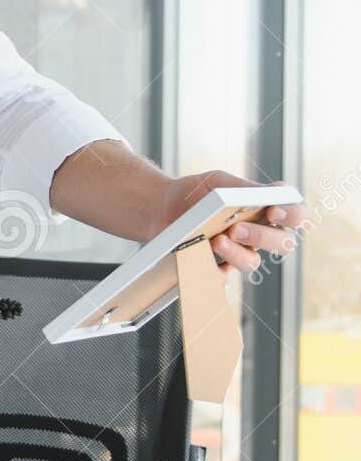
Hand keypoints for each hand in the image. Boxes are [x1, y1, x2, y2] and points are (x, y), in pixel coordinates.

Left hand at [151, 170, 310, 275]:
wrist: (161, 206)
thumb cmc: (197, 193)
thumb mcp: (218, 182)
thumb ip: (244, 188)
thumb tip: (275, 192)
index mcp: (268, 211)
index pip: (299, 216)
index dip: (294, 216)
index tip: (272, 211)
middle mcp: (260, 235)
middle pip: (283, 244)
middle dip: (262, 237)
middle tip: (235, 228)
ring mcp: (240, 253)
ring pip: (253, 262)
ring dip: (237, 253)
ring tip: (216, 240)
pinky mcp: (218, 268)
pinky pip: (224, 278)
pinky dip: (216, 273)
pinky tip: (204, 263)